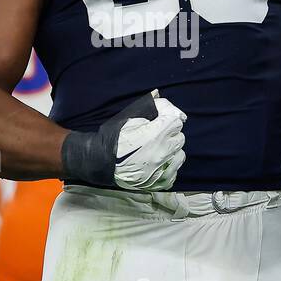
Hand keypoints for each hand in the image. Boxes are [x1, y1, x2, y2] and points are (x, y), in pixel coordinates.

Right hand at [62, 90, 186, 191]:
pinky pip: (174, 171)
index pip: (176, 120)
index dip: (169, 116)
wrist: (101, 162)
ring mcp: (163, 169)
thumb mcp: (128, 118)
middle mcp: (163, 152)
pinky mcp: (161, 182)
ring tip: (159, 149)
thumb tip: (160, 98)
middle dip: (171, 132)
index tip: (162, 116)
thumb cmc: (114, 138)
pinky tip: (158, 163)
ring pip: (180, 154)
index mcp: (155, 135)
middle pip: (180, 137)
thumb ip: (148, 109)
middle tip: (158, 133)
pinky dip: (169, 165)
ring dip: (172, 149)